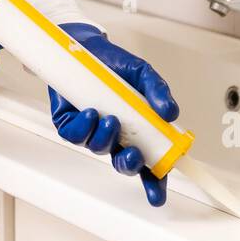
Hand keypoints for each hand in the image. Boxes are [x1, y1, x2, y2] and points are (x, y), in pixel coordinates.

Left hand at [48, 22, 178, 206]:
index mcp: (136, 129)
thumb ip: (158, 91)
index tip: (158, 194)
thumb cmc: (114, 64)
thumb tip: (171, 112)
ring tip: (111, 119)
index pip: (149, 163)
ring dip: (106, 139)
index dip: (154, 182)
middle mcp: (114, 134)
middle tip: (133, 154)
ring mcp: (91, 131)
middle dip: (129, 165)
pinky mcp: (69, 123)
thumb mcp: (142, 74)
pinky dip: (83, 128)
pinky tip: (90, 113)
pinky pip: (75, 135)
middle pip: (123, 163)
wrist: (84, 46)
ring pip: (99, 148)